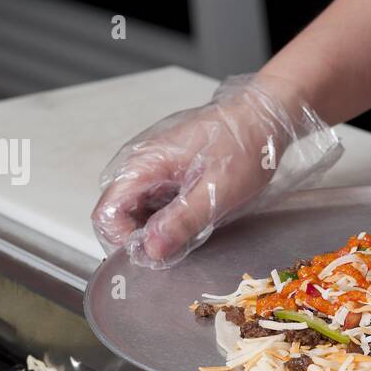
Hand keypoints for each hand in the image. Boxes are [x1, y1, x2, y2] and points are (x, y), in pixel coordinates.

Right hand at [91, 75, 340, 268]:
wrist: (263, 117)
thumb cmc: (244, 146)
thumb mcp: (216, 192)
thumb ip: (181, 222)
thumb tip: (150, 251)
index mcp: (143, 165)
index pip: (107, 214)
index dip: (125, 240)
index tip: (156, 253)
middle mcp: (140, 164)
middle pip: (119, 214)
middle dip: (143, 238)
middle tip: (179, 246)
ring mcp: (153, 166)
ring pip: (138, 210)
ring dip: (158, 229)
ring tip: (193, 228)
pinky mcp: (168, 171)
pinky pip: (156, 201)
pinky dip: (170, 216)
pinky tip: (196, 217)